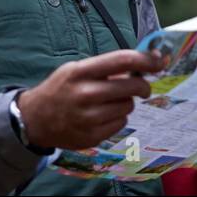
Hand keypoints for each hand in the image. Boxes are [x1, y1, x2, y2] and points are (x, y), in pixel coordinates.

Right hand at [18, 48, 167, 149]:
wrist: (36, 119)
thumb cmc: (61, 89)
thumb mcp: (75, 70)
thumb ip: (105, 67)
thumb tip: (143, 64)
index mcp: (80, 72)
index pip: (122, 61)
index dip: (145, 60)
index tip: (159, 60)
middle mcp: (85, 94)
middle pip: (131, 87)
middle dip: (143, 86)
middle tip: (143, 87)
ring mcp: (89, 118)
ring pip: (128, 107)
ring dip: (126, 103)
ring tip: (110, 102)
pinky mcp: (92, 136)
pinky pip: (121, 123)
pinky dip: (118, 118)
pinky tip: (103, 116)